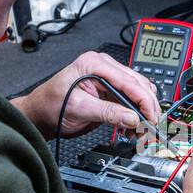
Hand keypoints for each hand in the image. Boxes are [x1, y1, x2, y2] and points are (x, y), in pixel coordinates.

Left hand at [15, 51, 159, 139]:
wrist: (40, 114)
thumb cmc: (50, 105)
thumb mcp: (79, 109)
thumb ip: (107, 112)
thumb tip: (132, 117)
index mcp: (94, 63)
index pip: (128, 80)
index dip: (143, 100)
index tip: (151, 117)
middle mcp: (104, 67)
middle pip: (138, 84)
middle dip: (147, 107)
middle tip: (151, 126)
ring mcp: (108, 79)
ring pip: (138, 92)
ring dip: (143, 111)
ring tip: (142, 129)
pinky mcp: (110, 92)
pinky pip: (130, 100)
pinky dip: (136, 114)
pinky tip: (134, 126)